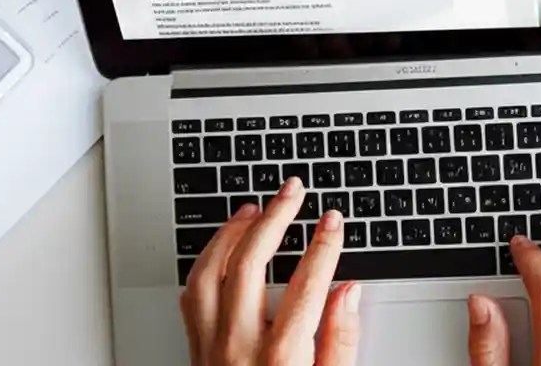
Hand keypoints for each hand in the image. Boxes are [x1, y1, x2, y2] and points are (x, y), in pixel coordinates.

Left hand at [180, 178, 360, 364]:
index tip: (333, 220)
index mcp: (281, 359)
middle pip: (249, 265)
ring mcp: (210, 350)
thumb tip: (348, 293)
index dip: (324, 244)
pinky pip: (192, 295)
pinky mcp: (194, 353)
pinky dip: (207, 260)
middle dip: (275, 218)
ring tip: (255, 208)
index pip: (307, 284)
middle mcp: (239, 349)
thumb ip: (341, 341)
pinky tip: (224, 246)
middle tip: (293, 191)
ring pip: (209, 274)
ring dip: (232, 233)